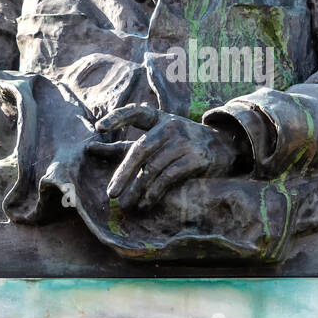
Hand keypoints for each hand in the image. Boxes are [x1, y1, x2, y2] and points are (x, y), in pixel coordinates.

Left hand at [89, 105, 249, 210]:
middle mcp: (171, 127)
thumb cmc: (182, 144)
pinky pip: (170, 177)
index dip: (118, 118)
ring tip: (127, 205)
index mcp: (159, 119)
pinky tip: (146, 203)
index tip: (99, 129)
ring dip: (138, 190)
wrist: (226, 147)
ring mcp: (185, 142)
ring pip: (154, 168)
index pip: (136, 113)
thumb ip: (128, 144)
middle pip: (141, 150)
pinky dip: (155, 192)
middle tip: (111, 193)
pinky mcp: (197, 158)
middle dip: (123, 173)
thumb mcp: (158, 138)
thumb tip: (91, 149)